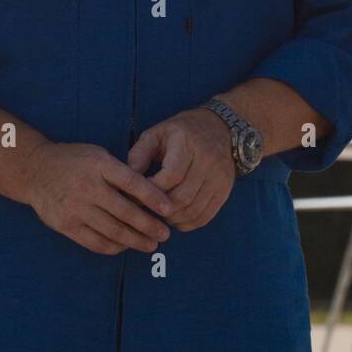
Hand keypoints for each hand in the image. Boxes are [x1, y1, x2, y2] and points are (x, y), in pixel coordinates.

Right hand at [22, 140, 173, 255]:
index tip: (169, 209)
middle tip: (165, 234)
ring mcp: (75, 208)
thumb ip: (120, 172)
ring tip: (151, 244)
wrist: (35, 170)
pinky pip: (95, 242)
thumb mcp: (97, 156)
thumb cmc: (74, 161)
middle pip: (125, 212)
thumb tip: (150, 194)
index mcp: (99, 164)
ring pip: (112, 231)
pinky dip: (113, 247)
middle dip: (149, 226)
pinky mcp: (65, 225)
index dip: (153, 197)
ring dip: (135, 241)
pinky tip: (125, 246)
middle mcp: (88, 186)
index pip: (132, 182)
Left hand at [127, 108, 235, 231]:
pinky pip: (205, 215)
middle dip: (160, 208)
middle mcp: (207, 159)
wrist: (220, 127)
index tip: (137, 195)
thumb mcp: (156, 134)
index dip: (152, 191)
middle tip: (146, 210)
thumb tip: (126, 183)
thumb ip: (139, 156)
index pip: (171, 176)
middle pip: (182, 197)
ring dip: (173, 219)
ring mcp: (219, 176)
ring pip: (193, 209)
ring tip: (159, 215)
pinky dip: (188, 223)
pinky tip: (175, 219)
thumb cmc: (180, 132)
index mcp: (186, 142)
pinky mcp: (225, 189)